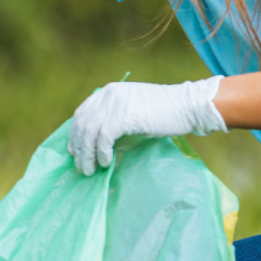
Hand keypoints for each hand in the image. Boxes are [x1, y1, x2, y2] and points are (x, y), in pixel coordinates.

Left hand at [67, 77, 226, 174]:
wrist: (186, 106)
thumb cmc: (164, 112)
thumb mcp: (133, 108)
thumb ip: (114, 117)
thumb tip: (99, 141)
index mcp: (108, 91)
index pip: (82, 113)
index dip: (74, 133)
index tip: (74, 150)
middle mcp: (108, 94)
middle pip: (82, 124)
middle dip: (78, 147)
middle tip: (80, 165)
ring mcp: (115, 104)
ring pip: (89, 133)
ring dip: (87, 154)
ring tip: (89, 170)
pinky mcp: (124, 116)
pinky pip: (104, 138)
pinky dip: (102, 153)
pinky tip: (106, 163)